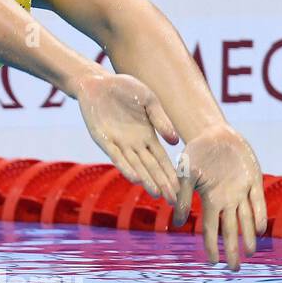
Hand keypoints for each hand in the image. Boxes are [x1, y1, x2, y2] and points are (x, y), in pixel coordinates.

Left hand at [74, 73, 180, 200]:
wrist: (99, 81)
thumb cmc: (125, 88)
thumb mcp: (149, 100)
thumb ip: (161, 119)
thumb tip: (175, 141)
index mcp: (148, 136)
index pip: (162, 159)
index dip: (171, 174)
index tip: (182, 189)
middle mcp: (134, 144)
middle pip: (151, 167)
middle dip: (162, 183)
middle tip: (172, 201)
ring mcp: (119, 143)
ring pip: (135, 166)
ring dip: (145, 179)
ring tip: (156, 193)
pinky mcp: (103, 139)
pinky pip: (115, 156)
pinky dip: (125, 167)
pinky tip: (135, 178)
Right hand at [173, 125, 266, 269]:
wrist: (213, 134)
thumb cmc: (195, 153)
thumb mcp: (184, 174)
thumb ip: (183, 197)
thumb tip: (177, 221)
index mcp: (209, 200)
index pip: (210, 229)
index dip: (211, 246)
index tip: (213, 263)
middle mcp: (226, 200)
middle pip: (230, 230)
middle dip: (232, 250)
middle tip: (235, 269)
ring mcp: (241, 191)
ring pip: (246, 220)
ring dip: (248, 237)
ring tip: (251, 254)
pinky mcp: (254, 180)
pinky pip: (258, 201)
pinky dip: (259, 215)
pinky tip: (261, 229)